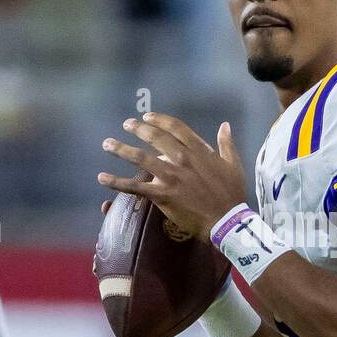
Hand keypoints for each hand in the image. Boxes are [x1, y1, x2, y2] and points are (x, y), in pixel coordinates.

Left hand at [96, 112, 246, 241]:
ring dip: (121, 149)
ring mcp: (170, 176)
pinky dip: (116, 182)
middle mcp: (181, 159)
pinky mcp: (162, 194)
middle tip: (126, 124)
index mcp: (199, 151)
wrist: (226, 220)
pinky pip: (135, 187)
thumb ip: (226, 143)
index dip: (159, 120)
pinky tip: (102, 177)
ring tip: (107, 144)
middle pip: (154, 138)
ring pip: (140, 158)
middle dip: (138, 128)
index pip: (175, 128)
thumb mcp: (234, 164)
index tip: (147, 116)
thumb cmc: (232, 193)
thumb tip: (225, 125)